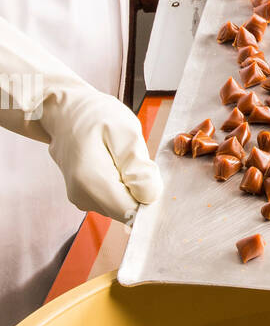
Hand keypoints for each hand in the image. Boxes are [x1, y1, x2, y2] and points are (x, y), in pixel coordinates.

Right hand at [40, 87, 162, 223]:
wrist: (65, 113)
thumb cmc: (93, 116)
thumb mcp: (124, 130)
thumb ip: (137, 165)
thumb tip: (149, 195)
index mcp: (92, 181)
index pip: (132, 212)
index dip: (147, 195)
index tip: (143, 170)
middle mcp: (83, 197)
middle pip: (128, 209)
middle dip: (138, 187)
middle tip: (128, 157)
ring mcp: (82, 199)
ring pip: (121, 205)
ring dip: (129, 184)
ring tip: (116, 157)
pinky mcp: (84, 197)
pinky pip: (113, 199)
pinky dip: (120, 184)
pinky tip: (111, 163)